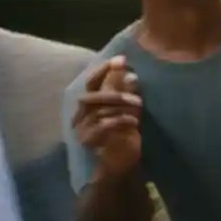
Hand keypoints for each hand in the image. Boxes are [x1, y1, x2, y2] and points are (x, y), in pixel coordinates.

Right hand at [73, 56, 141, 179]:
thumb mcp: (129, 109)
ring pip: (98, 111)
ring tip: (139, 105)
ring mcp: (83, 129)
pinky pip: (103, 126)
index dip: (104, 70)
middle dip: (114, 90)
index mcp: (90, 104)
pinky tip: (134, 122)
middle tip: (135, 89)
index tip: (121, 59)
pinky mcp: (89, 141)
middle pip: (91, 96)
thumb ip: (126, 92)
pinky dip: (120, 120)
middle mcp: (81, 115)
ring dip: (120, 106)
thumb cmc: (124, 133)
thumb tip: (130, 73)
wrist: (122, 161)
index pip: (91, 82)